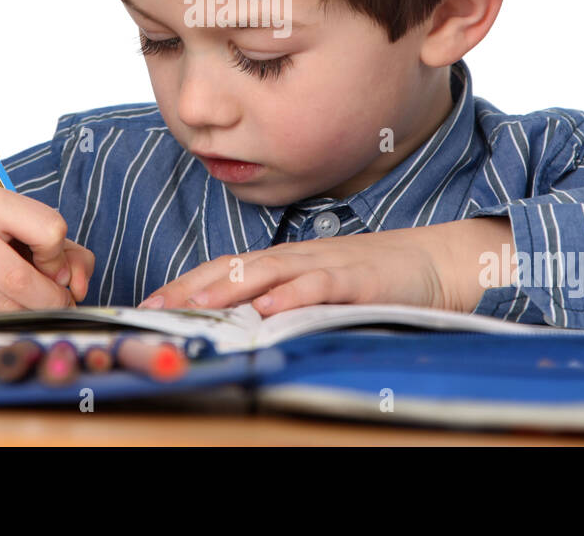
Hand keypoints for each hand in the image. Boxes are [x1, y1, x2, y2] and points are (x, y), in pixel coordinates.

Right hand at [0, 184, 95, 312]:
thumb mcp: (15, 224)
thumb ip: (65, 250)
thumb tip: (79, 288)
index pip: (49, 229)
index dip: (59, 255)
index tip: (52, 263)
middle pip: (22, 279)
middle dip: (51, 299)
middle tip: (59, 303)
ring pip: (2, 305)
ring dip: (29, 313)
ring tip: (34, 307)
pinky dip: (2, 320)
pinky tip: (2, 309)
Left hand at [137, 218, 512, 315]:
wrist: (434, 260)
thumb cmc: (373, 279)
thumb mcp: (319, 289)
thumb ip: (283, 301)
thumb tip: (240, 324)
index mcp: (285, 262)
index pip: (225, 269)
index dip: (186, 284)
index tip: (148, 304)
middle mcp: (297, 258)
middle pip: (234, 268)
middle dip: (190, 287)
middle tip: (153, 307)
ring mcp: (326, 265)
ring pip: (269, 273)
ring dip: (228, 289)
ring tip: (195, 305)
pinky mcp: (357, 279)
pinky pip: (319, 286)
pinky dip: (292, 295)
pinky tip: (268, 307)